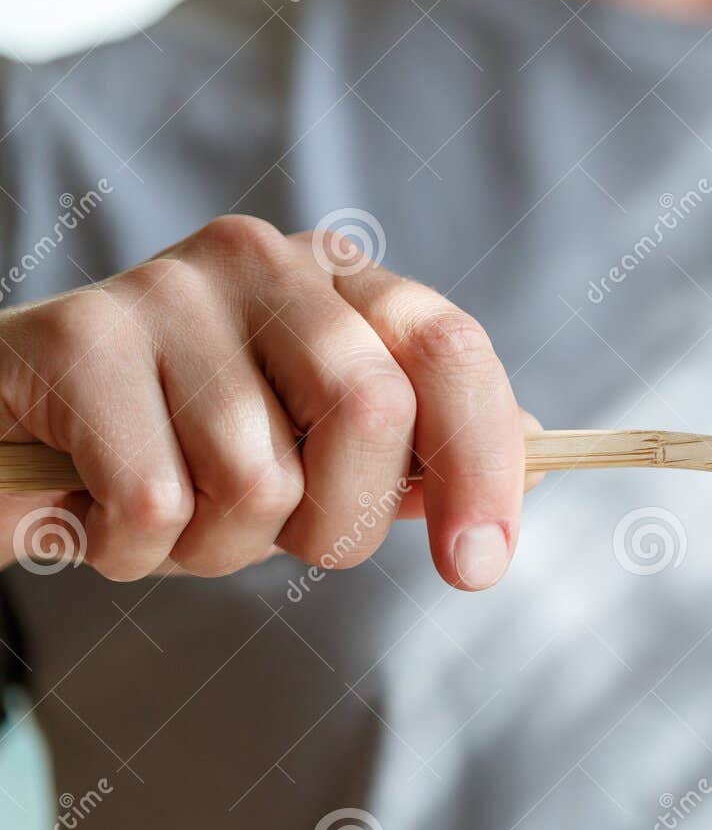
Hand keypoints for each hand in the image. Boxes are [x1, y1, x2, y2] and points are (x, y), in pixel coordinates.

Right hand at [0, 215, 534, 587]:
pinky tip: (100, 515)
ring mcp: (169, 288)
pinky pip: (158, 504)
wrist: (7, 437)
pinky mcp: (79, 335)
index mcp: (341, 284)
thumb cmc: (179, 453)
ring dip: (218, 547)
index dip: (484, 461)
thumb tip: (541, 462)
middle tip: (273, 538)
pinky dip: (137, 552)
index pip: (452, 350)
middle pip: (371, 407)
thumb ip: (413, 458)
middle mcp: (266, 263)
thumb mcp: (310, 458)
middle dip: (338, 522)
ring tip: (170, 515)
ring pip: (259, 476)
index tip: (479, 566)